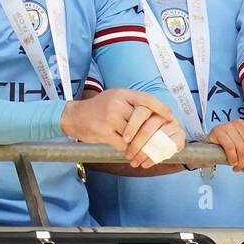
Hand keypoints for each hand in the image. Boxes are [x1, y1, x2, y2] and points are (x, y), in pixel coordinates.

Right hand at [60, 88, 184, 167]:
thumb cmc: (98, 108)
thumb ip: (132, 103)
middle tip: (156, 139)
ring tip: (140, 147)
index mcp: (122, 94)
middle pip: (142, 119)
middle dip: (150, 131)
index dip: (161, 108)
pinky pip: (122, 143)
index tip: (170, 117)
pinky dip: (126, 148)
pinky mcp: (103, 132)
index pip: (147, 99)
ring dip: (138, 143)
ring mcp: (110, 118)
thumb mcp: (115, 98)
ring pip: (134, 134)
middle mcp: (117, 104)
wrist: (73, 116)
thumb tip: (156, 112)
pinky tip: (125, 149)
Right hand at [207, 119, 243, 171]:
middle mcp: (240, 123)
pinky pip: (230, 148)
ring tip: (237, 167)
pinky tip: (231, 162)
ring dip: (241, 163)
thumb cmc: (232, 147)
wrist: (210, 148)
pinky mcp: (218, 132)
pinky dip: (232, 159)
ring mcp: (228, 126)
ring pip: (242, 150)